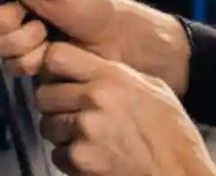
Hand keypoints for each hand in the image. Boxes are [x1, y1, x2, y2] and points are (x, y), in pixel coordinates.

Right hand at [0, 0, 124, 74]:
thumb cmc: (89, 2)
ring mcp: (14, 40)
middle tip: (28, 13)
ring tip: (49, 33)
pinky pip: (13, 65)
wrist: (116, 39)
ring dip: (26, 40)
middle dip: (3, 19)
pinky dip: (35, 59)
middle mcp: (5, 12)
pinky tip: (52, 52)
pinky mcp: (26, 63)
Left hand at [36, 43, 215, 175]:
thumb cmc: (173, 135)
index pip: (56, 56)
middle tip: (72, 114)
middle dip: (54, 106)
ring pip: (47, 124)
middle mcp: (95, 98)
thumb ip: (115, 75)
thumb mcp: (153, 89)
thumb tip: (86, 68)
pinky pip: (57, 154)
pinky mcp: (81, 159)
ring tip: (87, 138)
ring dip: (61, 133)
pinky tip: (93, 156)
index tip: (59, 79)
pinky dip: (69, 159)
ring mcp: (86, 129)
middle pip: (43, 93)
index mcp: (112, 77)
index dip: (53, 68)